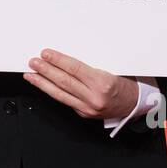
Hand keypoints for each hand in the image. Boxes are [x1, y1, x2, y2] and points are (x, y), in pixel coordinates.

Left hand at [24, 48, 139, 119]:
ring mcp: (88, 108)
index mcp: (103, 83)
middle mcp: (94, 97)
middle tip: (33, 62)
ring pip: (60, 94)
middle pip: (64, 82)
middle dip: (46, 71)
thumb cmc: (126, 83)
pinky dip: (53, 92)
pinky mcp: (84, 113)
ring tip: (31, 75)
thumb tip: (65, 57)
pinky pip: (65, 101)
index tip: (46, 54)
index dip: (58, 60)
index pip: (74, 69)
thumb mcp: (112, 69)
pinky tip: (44, 86)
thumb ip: (89, 65)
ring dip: (43, 83)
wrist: (136, 104)